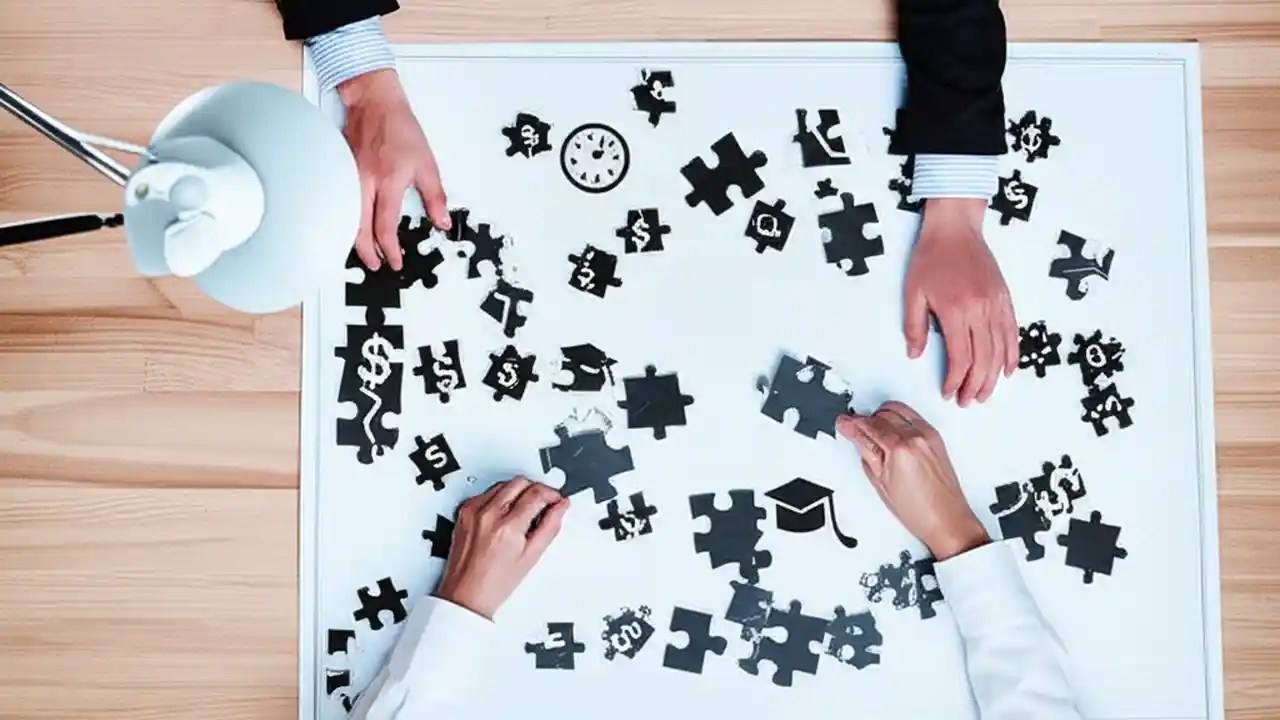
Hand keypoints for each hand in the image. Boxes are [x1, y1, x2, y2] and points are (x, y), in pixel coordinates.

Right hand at [337, 69, 450, 270]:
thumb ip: (435, 196)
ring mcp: (349, 177)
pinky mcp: (340, 171)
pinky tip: (351, 227)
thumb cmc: (400, 129)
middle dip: (366, 252)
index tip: (395, 261)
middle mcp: (364, 182)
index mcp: (388, 182)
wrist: (375, 103)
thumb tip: (441, 222)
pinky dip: (346, 219)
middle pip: (359, 228)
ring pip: (346, 217)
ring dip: (354, 240)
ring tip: (364, 253)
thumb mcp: (427, 164)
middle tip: (375, 266)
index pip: (385, 226)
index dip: (390, 249)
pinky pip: (340, 202)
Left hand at [435, 477, 568, 618]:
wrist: (466, 595)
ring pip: (503, 484)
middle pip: (520, 482)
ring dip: (517, 492)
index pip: (537, 494)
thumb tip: (560, 507)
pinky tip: (504, 516)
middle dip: (536, 490)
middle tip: (542, 504)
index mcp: (507, 527)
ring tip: (523, 513)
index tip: (557, 500)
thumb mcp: (531, 557)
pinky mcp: (464, 512)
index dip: (552, 494)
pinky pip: (486, 493)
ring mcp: (473, 511)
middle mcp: (488, 514)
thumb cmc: (495, 584)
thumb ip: (550, 527)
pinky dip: (499, 499)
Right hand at [836, 402, 988, 560]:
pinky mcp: (936, 438)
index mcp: (900, 448)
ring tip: (873, 432)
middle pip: (883, 413)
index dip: (853, 423)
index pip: (870, 425)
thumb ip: (867, 454)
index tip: (844, 423)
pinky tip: (892, 432)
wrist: (947, 520)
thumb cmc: (919, 511)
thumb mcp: (882, 483)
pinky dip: (899, 419)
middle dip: (866, 420)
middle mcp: (917, 437)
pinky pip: (912, 417)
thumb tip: (857, 438)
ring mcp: (929, 436)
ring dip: (883, 416)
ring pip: (898, 410)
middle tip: (856, 430)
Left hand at [904, 198, 1017, 406]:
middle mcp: (980, 310)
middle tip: (968, 401)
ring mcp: (996, 304)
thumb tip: (916, 354)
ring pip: (1001, 350)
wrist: (956, 228)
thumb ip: (915, 326)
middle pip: (983, 359)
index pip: (960, 357)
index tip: (950, 393)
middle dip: (976, 385)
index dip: (956, 380)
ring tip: (985, 393)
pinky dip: (1012, 354)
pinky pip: (1012, 332)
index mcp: (956, 311)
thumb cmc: (931, 257)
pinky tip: (1007, 370)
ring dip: (994, 376)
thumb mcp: (913, 292)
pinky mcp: (1005, 298)